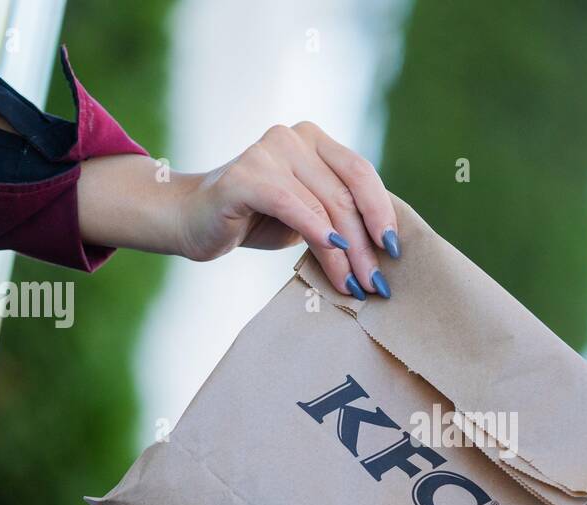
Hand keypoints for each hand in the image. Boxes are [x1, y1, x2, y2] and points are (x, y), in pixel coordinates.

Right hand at [77, 122, 399, 299]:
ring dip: (344, 255)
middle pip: (345, 194)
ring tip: (354, 287)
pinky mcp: (245, 176)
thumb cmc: (254, 220)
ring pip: (324, 207)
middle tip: (376, 284)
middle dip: (365, 245)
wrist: (191, 222)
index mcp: (313, 139)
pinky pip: (292, 205)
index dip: (382, 212)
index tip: (395, 252)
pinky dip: (317, 233)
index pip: (360, 173)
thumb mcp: (307, 214)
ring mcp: (268, 151)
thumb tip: (388, 247)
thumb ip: (339, 213)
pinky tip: (333, 260)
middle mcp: (293, 137)